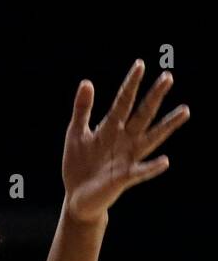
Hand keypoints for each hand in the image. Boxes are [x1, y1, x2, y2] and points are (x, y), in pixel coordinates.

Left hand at [62, 60, 189, 222]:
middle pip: (142, 114)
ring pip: (151, 138)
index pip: (123, 101)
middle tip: (168, 76)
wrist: (77, 197)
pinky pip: (141, 171)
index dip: (130, 84)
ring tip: (184, 110)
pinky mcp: (124, 178)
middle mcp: (124, 140)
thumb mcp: (76, 133)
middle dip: (154, 96)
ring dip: (167, 125)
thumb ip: (82, 109)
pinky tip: (165, 160)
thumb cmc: (79, 164)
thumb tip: (87, 81)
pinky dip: (152, 167)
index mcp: (110, 128)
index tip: (140, 64)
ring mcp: (127, 158)